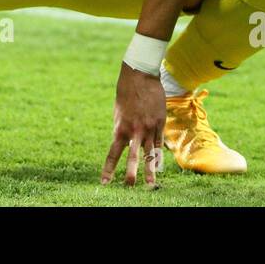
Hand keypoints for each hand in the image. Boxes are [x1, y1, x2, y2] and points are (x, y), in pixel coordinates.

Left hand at [100, 61, 164, 186]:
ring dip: (150, 171)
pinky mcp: (160, 123)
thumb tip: (123, 141)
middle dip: (131, 173)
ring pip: (149, 153)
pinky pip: (159, 143)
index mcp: (120, 128)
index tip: (104, 182)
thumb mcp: (118, 112)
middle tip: (129, 187)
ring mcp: (148, 128)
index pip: (113, 153)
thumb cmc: (126, 93)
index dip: (109, 168)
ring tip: (150, 185)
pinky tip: (158, 168)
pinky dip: (158, 156)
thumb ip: (121, 127)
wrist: (140, 76)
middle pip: (133, 156)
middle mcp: (134, 130)